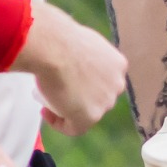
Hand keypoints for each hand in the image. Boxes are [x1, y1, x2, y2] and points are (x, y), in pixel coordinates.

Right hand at [12, 0, 126, 133]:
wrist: (54, 47)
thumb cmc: (61, 38)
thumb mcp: (81, 41)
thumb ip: (83, 51)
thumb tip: (69, 47)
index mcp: (118, 65)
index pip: (104, 80)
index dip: (85, 84)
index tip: (67, 81)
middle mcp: (117, 84)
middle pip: (98, 97)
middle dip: (79, 98)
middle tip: (57, 92)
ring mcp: (106, 101)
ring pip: (88, 113)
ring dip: (70, 111)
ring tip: (50, 102)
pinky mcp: (91, 115)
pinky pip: (75, 128)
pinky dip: (61, 124)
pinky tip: (48, 114)